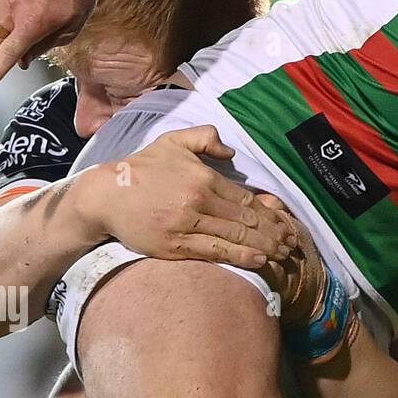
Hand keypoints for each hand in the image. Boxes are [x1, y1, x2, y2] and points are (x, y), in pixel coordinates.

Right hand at [78, 126, 296, 267]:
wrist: (105, 195)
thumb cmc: (142, 168)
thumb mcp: (173, 142)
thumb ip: (205, 138)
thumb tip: (232, 152)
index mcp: (203, 178)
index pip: (246, 198)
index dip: (269, 212)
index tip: (286, 221)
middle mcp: (199, 201)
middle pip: (246, 219)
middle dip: (273, 232)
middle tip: (292, 243)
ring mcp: (186, 225)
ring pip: (234, 237)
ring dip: (263, 246)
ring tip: (282, 253)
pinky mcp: (174, 246)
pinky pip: (214, 252)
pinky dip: (239, 256)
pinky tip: (258, 260)